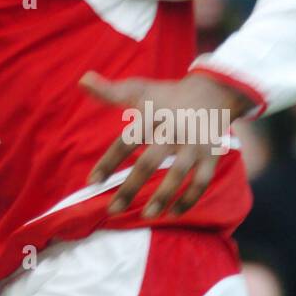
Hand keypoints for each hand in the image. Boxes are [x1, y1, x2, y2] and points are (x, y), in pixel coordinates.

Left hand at [80, 71, 254, 218]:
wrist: (212, 92)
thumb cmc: (165, 97)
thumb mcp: (138, 90)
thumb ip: (109, 91)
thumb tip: (82, 79)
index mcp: (153, 114)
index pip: (126, 141)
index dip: (108, 162)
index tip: (91, 182)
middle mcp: (174, 129)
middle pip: (150, 161)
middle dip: (130, 187)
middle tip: (112, 209)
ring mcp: (195, 143)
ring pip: (178, 174)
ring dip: (162, 197)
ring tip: (145, 215)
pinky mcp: (211, 155)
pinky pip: (201, 182)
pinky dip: (188, 199)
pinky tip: (171, 213)